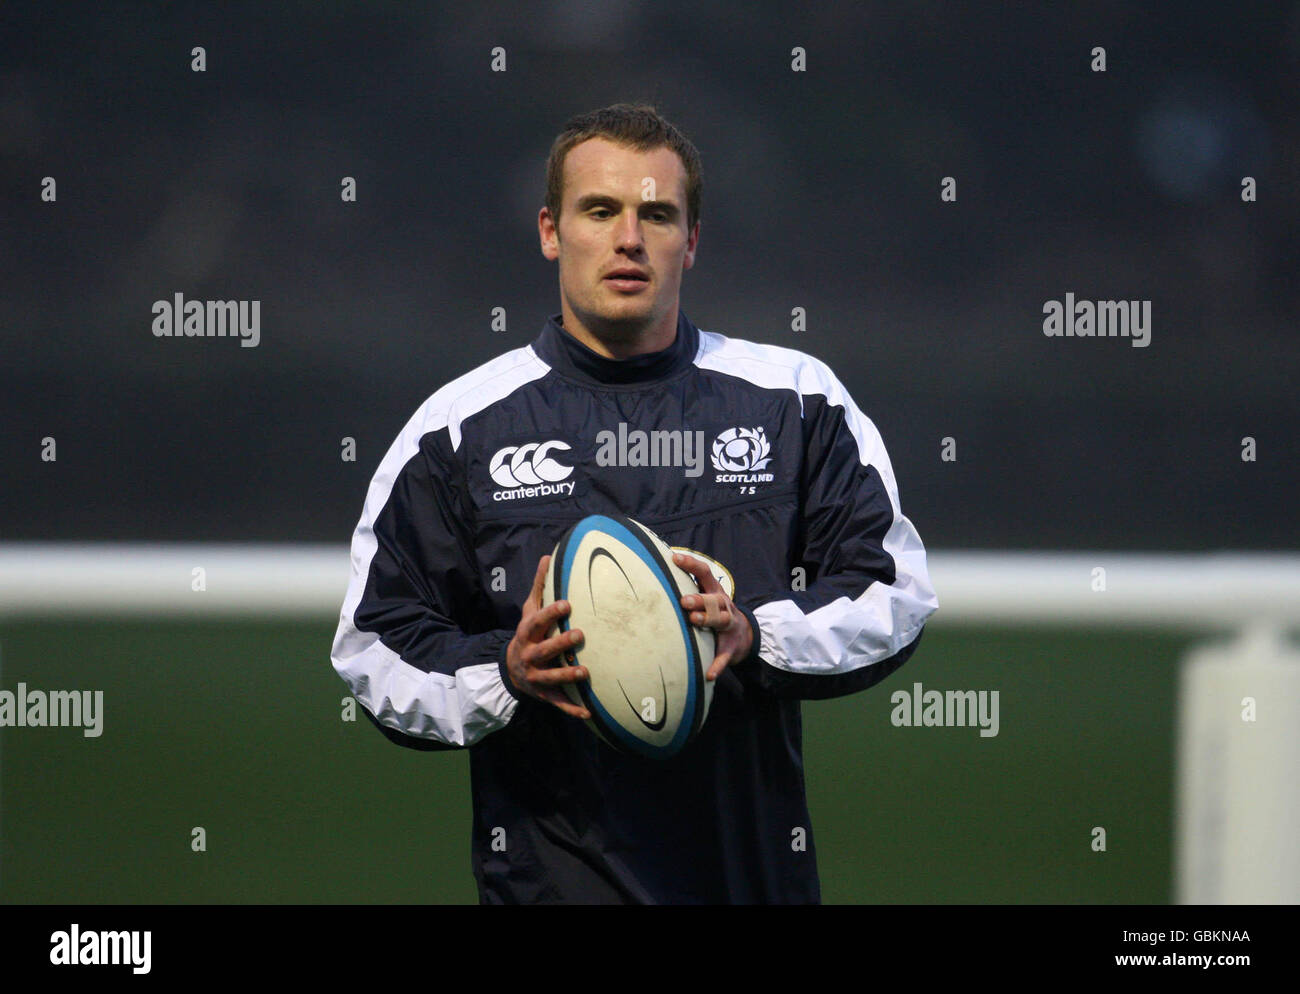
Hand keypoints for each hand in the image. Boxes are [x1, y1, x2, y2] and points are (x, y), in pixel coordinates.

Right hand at [505, 555, 589, 718]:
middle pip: (544, 650)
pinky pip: (558, 703)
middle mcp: (529, 656)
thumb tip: (548, 555)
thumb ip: (539, 586)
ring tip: (585, 672)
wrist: (511, 669)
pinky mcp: (544, 694)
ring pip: (551, 678)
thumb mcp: (529, 611)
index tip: (567, 603)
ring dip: (567, 675)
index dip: (550, 613)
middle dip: (560, 644)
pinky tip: (589, 713)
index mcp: (527, 634)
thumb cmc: (528, 634)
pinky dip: (572, 709)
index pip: (537, 621)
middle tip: (580, 634)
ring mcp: (536, 677)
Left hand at [673, 551, 752, 681]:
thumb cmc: (714, 612)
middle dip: (700, 599)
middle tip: (683, 600)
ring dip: (708, 620)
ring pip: (721, 620)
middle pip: (713, 599)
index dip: (691, 565)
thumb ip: (687, 588)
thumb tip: (656, 572)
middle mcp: (724, 606)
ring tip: (694, 621)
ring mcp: (729, 626)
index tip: (675, 558)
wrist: (743, 637)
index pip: (705, 573)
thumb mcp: (706, 598)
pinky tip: (708, 674)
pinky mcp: (730, 648)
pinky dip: (717, 665)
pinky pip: (724, 656)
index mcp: (715, 592)